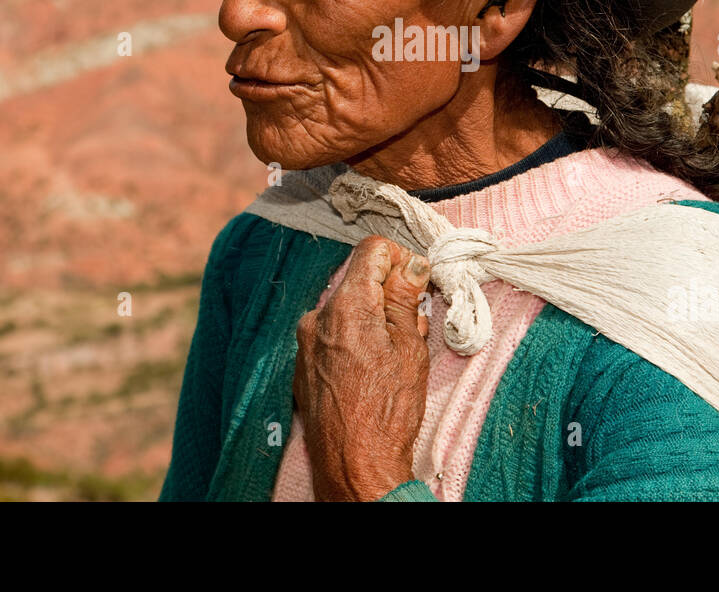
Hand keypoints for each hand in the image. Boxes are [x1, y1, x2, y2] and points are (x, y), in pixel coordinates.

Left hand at [293, 234, 431, 500]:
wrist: (355, 468)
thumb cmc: (388, 413)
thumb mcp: (409, 348)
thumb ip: (405, 299)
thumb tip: (411, 265)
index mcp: (346, 306)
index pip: (371, 250)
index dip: (399, 258)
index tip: (416, 279)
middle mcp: (317, 318)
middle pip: (356, 279)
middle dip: (386, 290)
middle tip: (412, 317)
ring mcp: (305, 343)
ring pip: (344, 308)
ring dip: (370, 316)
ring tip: (393, 349)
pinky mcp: (302, 366)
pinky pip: (330, 335)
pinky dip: (352, 338)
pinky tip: (371, 367)